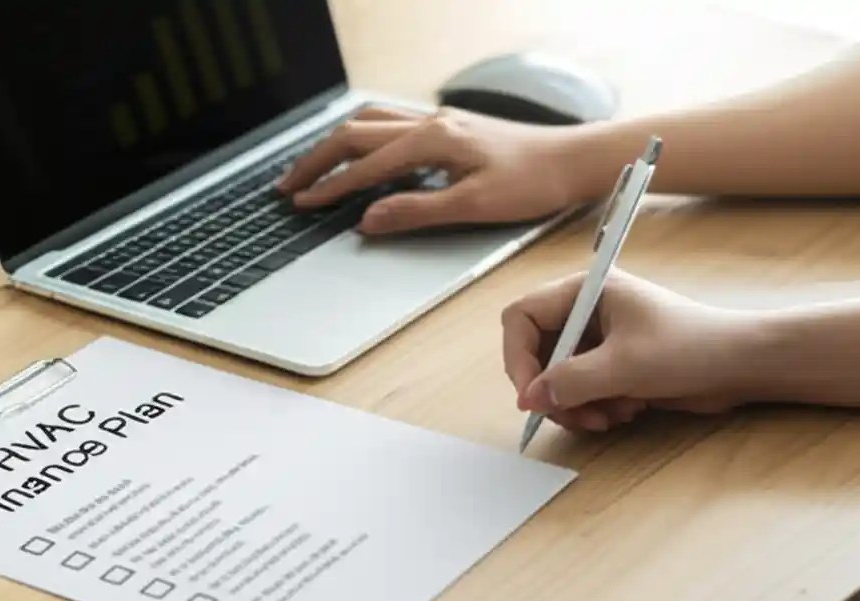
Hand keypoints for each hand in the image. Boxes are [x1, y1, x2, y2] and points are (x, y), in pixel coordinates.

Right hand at [277, 106, 587, 233]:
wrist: (572, 160)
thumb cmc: (533, 183)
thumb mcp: (474, 206)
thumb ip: (416, 211)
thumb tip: (368, 219)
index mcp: (432, 141)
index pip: (365, 165)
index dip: (330, 188)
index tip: (301, 205)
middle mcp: (430, 123)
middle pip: (355, 133)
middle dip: (316, 160)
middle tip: (288, 187)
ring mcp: (439, 121)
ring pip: (370, 122)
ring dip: (336, 144)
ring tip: (311, 168)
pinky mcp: (450, 128)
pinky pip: (391, 124)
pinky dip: (363, 137)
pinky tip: (360, 154)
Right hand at [501, 270, 760, 431]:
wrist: (740, 365)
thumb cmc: (689, 348)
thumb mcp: (624, 366)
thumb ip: (571, 381)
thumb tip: (530, 398)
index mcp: (585, 291)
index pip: (522, 317)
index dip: (518, 357)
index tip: (531, 395)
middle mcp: (587, 311)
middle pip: (537, 352)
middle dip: (552, 389)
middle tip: (571, 415)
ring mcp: (600, 339)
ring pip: (558, 378)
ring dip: (576, 404)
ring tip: (608, 416)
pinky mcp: (613, 364)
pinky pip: (582, 390)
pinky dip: (594, 407)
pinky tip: (625, 412)